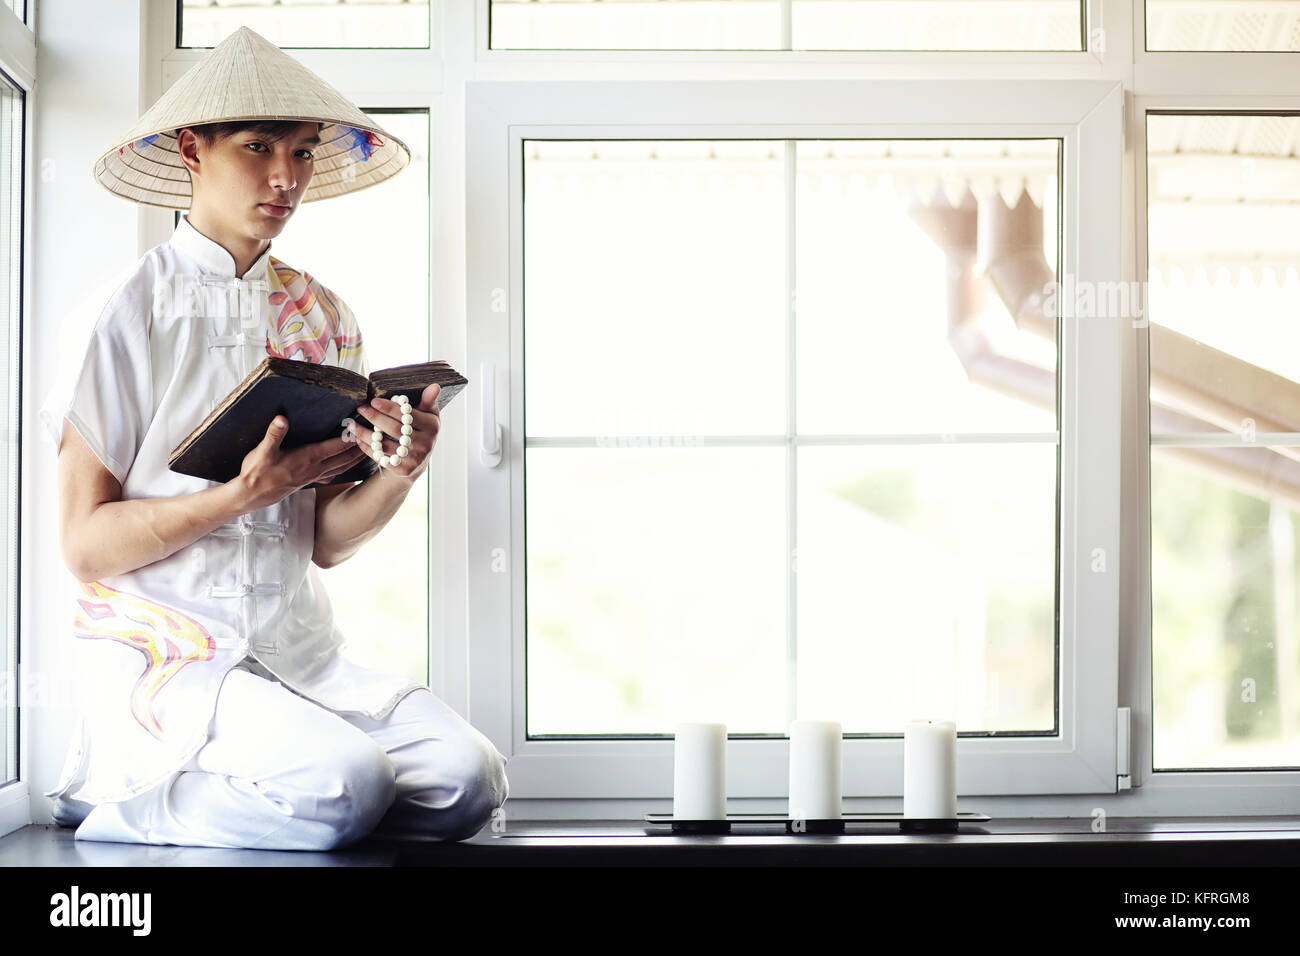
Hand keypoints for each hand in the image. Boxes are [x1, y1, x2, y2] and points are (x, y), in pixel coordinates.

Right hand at [234, 415, 367, 509]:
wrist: (250, 495)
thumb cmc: (256, 473)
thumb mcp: (262, 451)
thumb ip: (274, 434)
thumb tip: (282, 418)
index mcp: (308, 458)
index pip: (335, 446)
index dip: (349, 436)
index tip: (361, 425)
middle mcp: (315, 468)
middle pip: (345, 457)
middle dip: (360, 446)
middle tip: (375, 436)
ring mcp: (313, 476)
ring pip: (342, 467)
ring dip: (356, 458)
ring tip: (370, 450)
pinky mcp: (309, 482)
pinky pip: (333, 474)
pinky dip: (344, 468)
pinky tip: (347, 466)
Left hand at [347, 382, 441, 482]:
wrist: (418, 460)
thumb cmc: (420, 430)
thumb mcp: (427, 414)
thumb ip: (428, 400)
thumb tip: (434, 385)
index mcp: (432, 426)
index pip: (407, 415)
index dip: (389, 408)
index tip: (373, 401)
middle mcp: (426, 444)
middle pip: (395, 429)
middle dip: (375, 417)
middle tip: (361, 408)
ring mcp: (415, 458)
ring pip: (385, 444)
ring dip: (365, 434)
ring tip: (352, 424)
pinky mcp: (404, 470)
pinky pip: (381, 457)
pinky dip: (367, 448)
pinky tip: (357, 438)